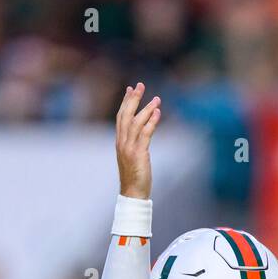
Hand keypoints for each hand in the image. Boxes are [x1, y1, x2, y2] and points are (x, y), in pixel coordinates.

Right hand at [115, 83, 160, 199]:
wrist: (133, 193)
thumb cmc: (135, 177)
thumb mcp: (133, 157)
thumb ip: (135, 144)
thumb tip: (143, 133)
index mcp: (120, 142)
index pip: (121, 117)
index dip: (125, 102)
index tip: (130, 89)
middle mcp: (122, 143)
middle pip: (125, 115)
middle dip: (133, 99)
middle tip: (140, 85)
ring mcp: (129, 148)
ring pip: (135, 122)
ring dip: (146, 108)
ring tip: (156, 98)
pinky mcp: (138, 154)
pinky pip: (145, 134)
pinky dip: (151, 122)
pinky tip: (158, 113)